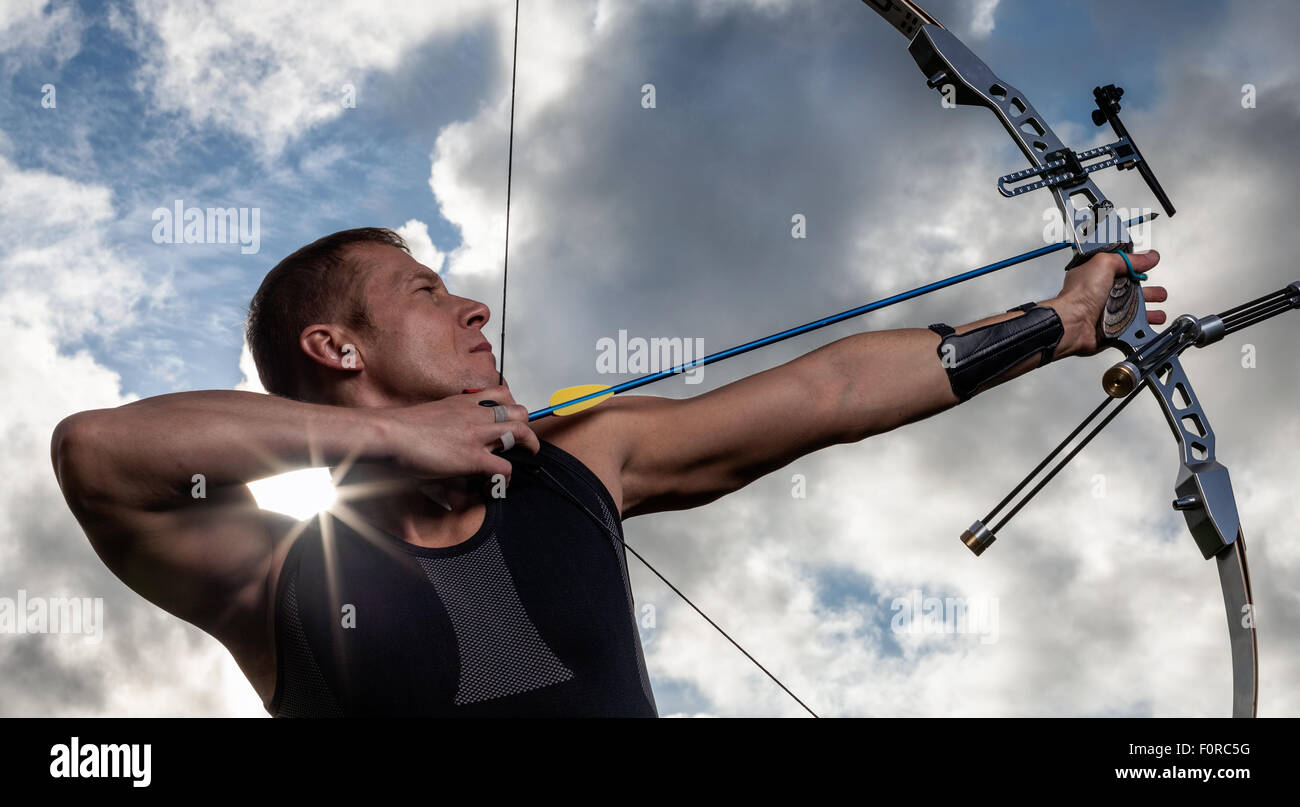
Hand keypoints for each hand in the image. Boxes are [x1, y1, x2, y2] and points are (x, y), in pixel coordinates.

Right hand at [377, 386, 539, 483]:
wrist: (390, 433)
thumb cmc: (402, 427)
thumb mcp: (432, 415)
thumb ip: (446, 420)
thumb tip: (448, 436)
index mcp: (464, 402)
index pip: (499, 393)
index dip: (510, 405)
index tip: (510, 415)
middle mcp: (475, 414)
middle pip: (517, 410)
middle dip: (525, 423)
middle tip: (523, 436)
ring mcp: (477, 435)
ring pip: (519, 432)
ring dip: (528, 443)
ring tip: (529, 452)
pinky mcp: (473, 458)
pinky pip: (504, 466)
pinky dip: (507, 475)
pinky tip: (501, 480)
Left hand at [1047, 250, 1166, 356]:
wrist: (1073, 323)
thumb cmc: (1080, 294)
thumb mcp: (1104, 263)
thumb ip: (1128, 259)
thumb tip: (1148, 256)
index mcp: (1100, 275)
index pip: (1122, 270)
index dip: (1136, 269)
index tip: (1148, 269)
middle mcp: (1104, 294)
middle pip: (1132, 292)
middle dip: (1149, 292)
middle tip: (1159, 293)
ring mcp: (1108, 312)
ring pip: (1135, 311)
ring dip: (1150, 311)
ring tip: (1160, 312)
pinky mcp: (1113, 328)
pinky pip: (1132, 328)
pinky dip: (1145, 327)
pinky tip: (1153, 324)